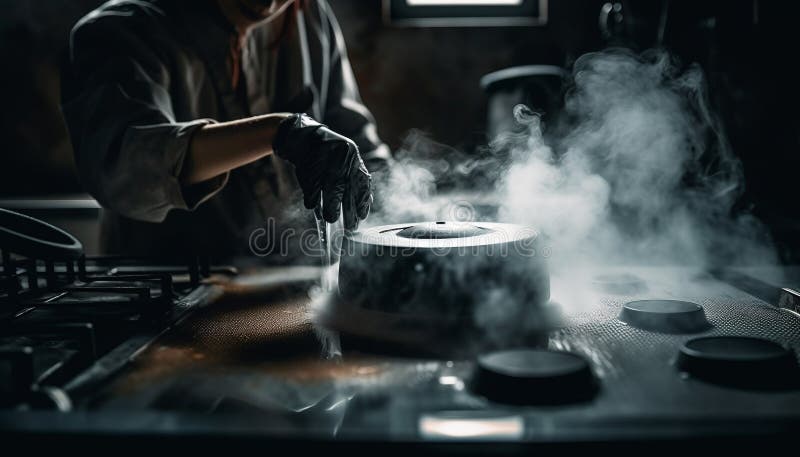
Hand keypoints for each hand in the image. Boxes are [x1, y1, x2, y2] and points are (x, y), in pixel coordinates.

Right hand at [272, 113, 371, 229]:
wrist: (301, 137)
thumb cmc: (326, 154)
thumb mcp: (345, 161)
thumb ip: (355, 178)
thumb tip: (366, 202)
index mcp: (351, 155)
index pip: (362, 181)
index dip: (362, 200)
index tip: (363, 216)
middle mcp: (339, 157)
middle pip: (345, 188)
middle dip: (348, 209)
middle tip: (350, 226)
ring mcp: (322, 160)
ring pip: (330, 190)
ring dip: (331, 208)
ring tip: (330, 219)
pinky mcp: (307, 165)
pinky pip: (311, 188)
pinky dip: (313, 201)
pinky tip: (314, 209)